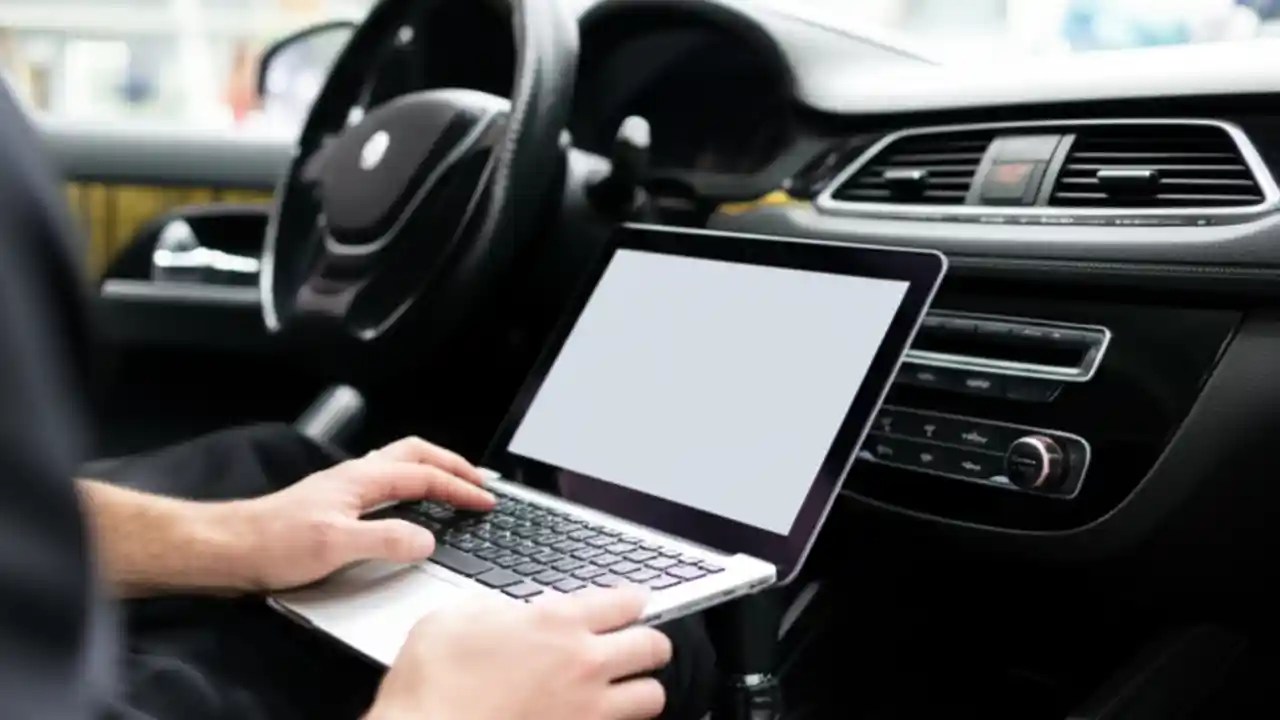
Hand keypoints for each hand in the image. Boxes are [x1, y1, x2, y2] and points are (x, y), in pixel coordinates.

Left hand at [235, 437, 494, 590]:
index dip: (460, 487)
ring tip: (453, 486)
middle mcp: (355, 477)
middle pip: (415, 454)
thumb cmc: (273, 543)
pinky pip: (386, 484)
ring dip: (431, 471)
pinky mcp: (333, 506)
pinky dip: (410, 487)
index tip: (486, 501)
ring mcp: (343, 489)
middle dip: (451, 464)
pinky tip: (409, 507)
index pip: (424, 475)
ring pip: (399, 465)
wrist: (227, 547)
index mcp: (362, 479)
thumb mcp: (335, 546)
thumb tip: (428, 539)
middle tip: (478, 482)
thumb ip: (385, 539)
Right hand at [367, 587, 671, 719]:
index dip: (632, 600)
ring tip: (623, 690)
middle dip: (647, 643)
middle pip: (654, 646)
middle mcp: (584, 664)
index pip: (626, 601)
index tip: (631, 604)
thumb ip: (498, 609)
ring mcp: (587, 711)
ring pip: (652, 697)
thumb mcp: (456, 617)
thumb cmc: (431, 681)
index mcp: (557, 622)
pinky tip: (594, 719)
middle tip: (633, 646)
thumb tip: (511, 614)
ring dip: (640, 690)